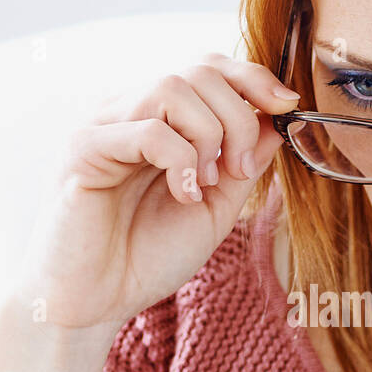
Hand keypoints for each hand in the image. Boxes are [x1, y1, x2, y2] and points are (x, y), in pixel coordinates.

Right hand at [10, 56, 297, 330]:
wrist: (95, 303)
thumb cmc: (146, 258)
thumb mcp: (214, 210)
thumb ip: (243, 166)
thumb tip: (277, 122)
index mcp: (161, 121)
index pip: (208, 68)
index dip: (252, 77)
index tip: (287, 105)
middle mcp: (130, 113)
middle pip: (198, 71)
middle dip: (239, 117)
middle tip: (238, 170)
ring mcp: (104, 126)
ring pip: (171, 88)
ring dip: (209, 135)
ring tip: (205, 184)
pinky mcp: (83, 150)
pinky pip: (145, 129)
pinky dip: (179, 160)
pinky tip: (181, 195)